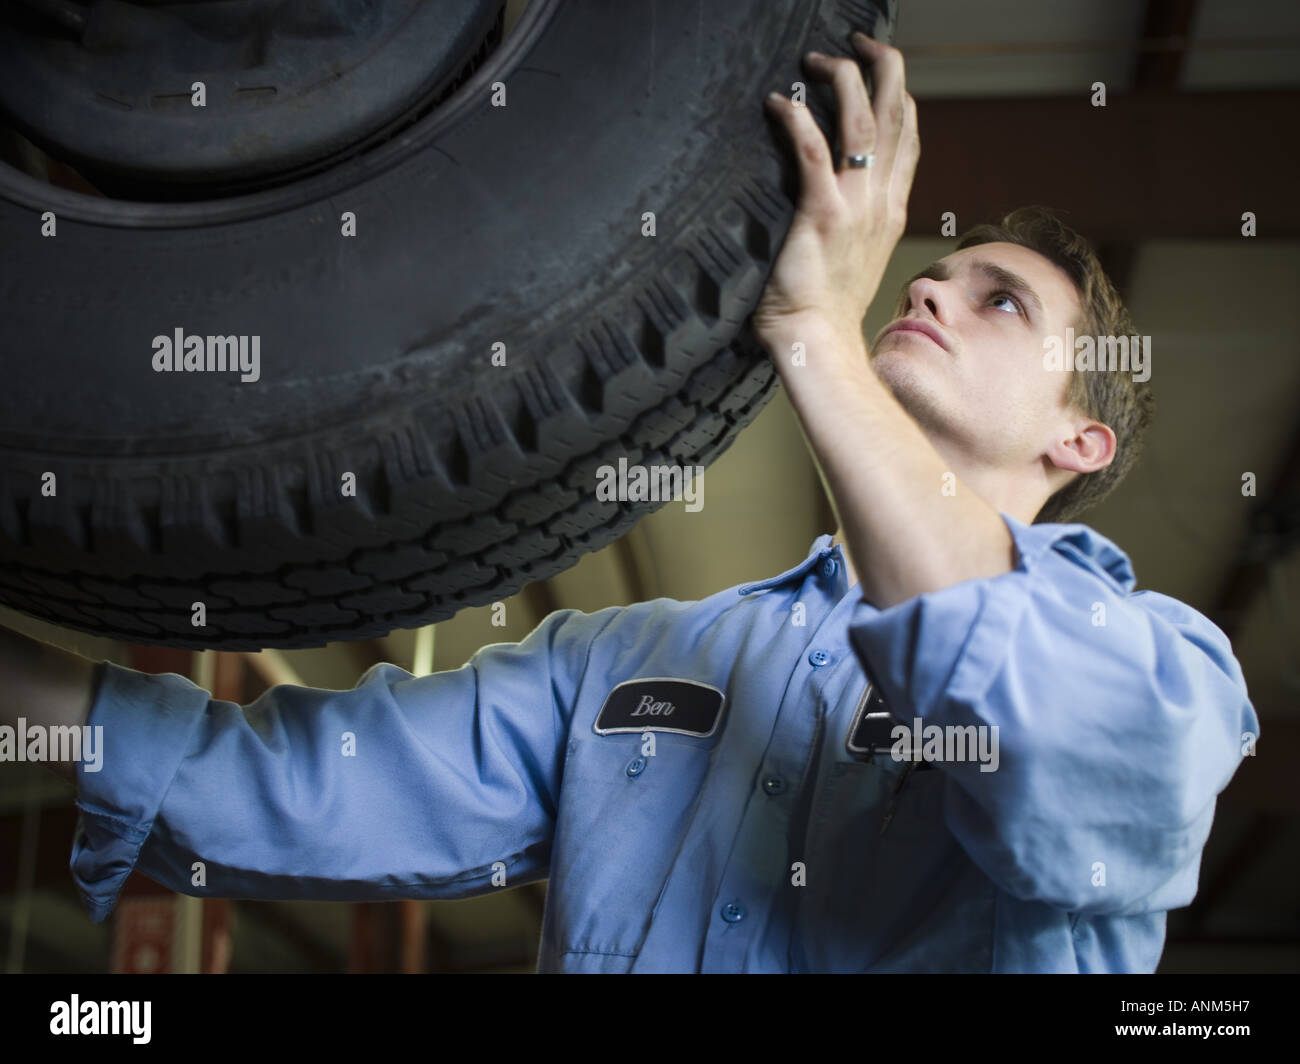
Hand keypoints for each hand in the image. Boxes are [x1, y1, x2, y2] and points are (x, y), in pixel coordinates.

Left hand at [753, 34, 918, 356]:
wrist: (817, 343)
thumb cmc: (824, 307)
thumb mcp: (854, 255)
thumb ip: (854, 219)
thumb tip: (834, 193)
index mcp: (892, 208)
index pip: (907, 135)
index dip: (897, 92)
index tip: (877, 67)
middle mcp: (882, 201)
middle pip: (896, 114)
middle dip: (882, 65)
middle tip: (855, 41)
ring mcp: (856, 207)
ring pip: (861, 122)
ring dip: (841, 79)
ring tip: (815, 59)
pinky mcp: (822, 217)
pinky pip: (813, 152)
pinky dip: (796, 120)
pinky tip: (777, 103)